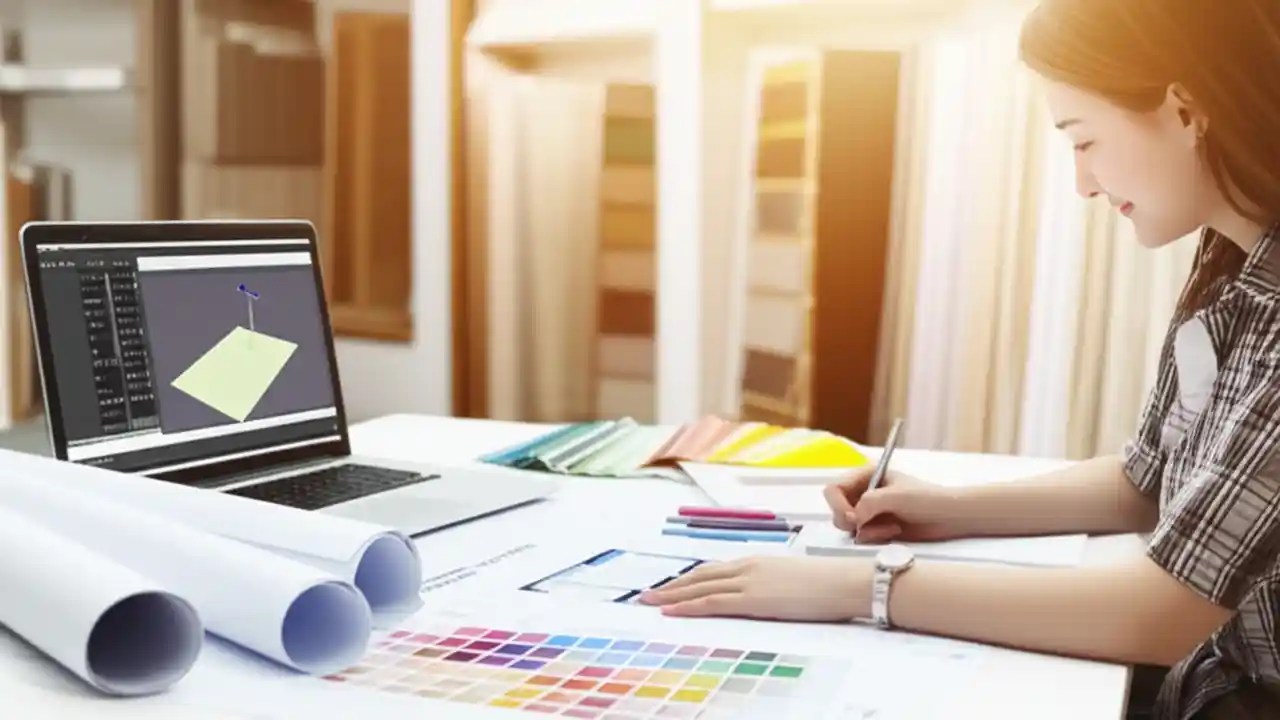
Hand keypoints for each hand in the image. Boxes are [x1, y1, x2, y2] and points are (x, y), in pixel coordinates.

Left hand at [637, 556, 872, 620]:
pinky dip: (687, 605)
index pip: (715, 570)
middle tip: (647, 594)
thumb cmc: (828, 583)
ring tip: (649, 602)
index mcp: (757, 562)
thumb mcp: (793, 579)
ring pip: (699, 587)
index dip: (690, 578)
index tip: (672, 585)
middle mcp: (747, 567)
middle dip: (672, 585)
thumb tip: (765, 595)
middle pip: (700, 576)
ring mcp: (748, 582)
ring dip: (671, 594)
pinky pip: (712, 602)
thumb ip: (772, 584)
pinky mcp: (753, 599)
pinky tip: (671, 610)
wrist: (845, 582)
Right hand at [824, 468, 962, 542]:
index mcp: (866, 475)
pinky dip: (874, 538)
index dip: (838, 504)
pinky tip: (893, 532)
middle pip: (837, 509)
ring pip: (848, 527)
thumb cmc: (928, 498)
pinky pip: (862, 538)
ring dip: (867, 530)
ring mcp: (869, 512)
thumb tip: (853, 519)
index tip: (852, 518)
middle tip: (864, 525)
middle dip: (851, 520)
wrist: (950, 518)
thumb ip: (869, 503)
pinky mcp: (877, 529)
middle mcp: (864, 492)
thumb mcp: (896, 496)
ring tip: (890, 527)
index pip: (835, 489)